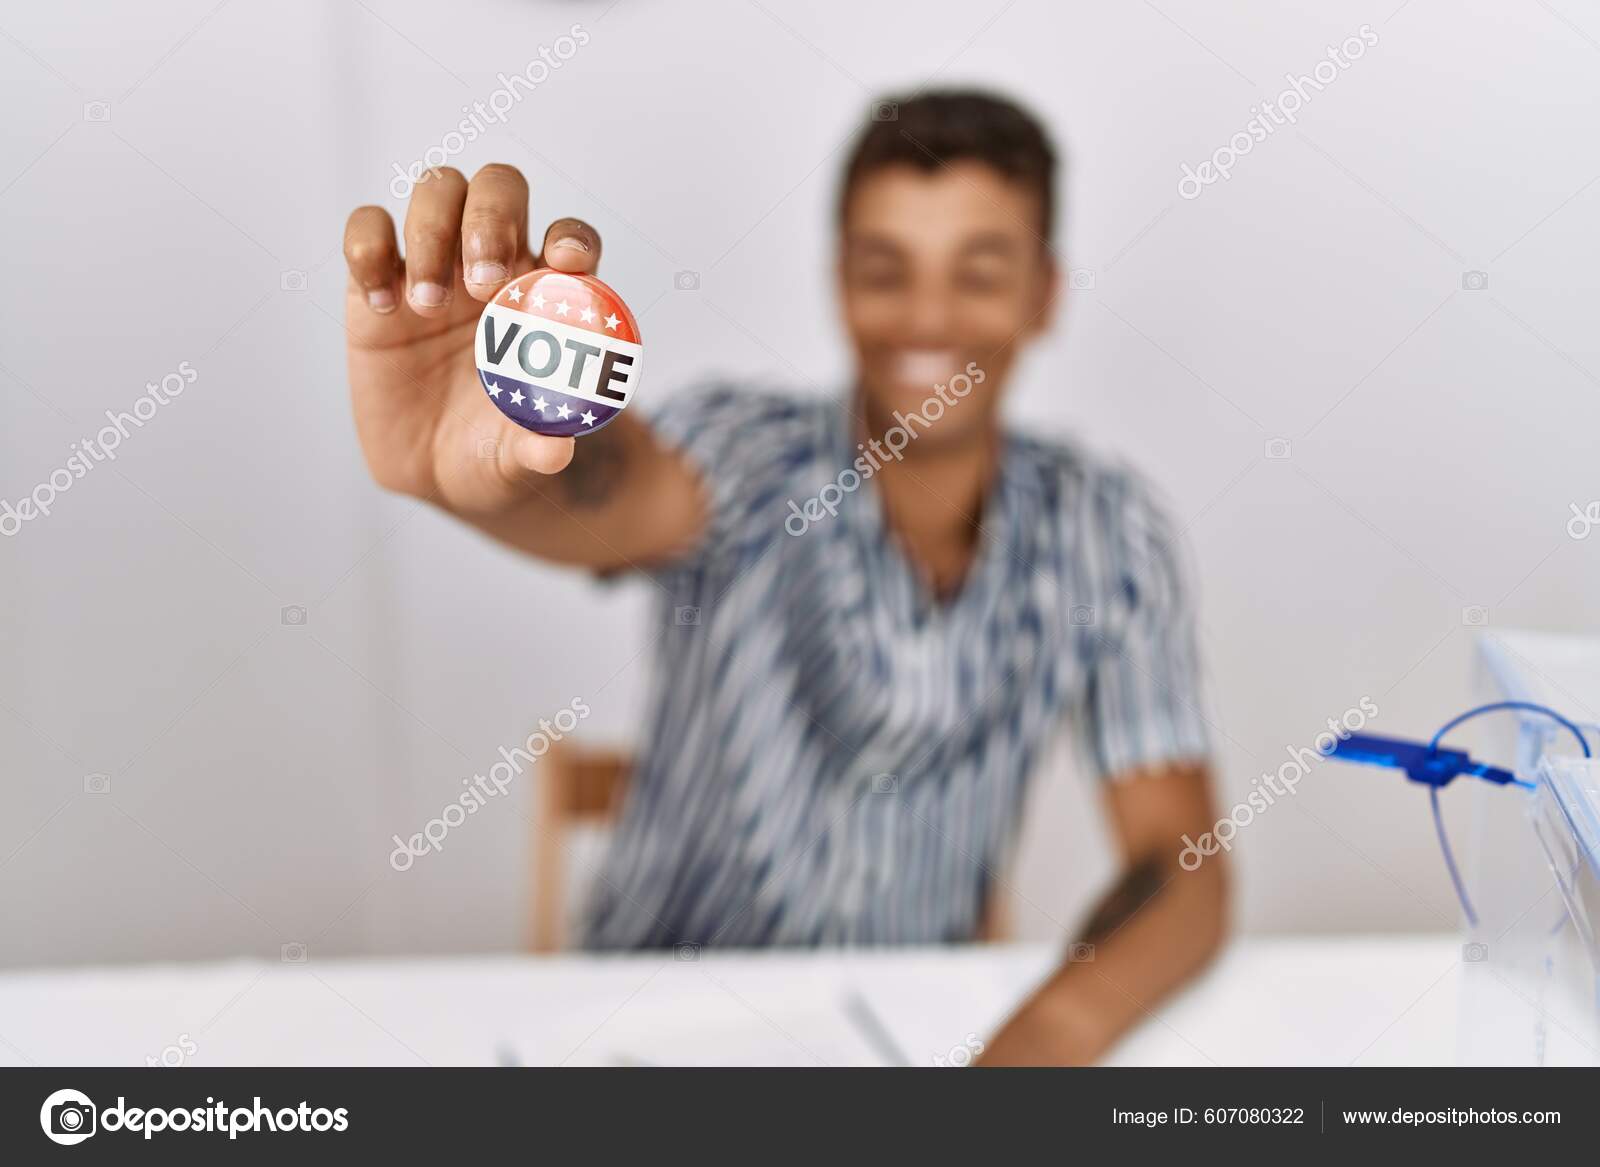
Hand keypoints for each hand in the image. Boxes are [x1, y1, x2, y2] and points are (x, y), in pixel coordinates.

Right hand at [341, 163, 602, 511]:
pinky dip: (370, 250)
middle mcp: (494, 264)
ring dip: (433, 232)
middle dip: (493, 219)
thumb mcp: (519, 460)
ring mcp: (436, 265)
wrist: (439, 470)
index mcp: (547, 295)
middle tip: (483, 283)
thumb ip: (538, 447)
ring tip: (427, 304)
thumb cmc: (496, 449)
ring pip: (437, 191)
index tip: (565, 263)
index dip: (571, 239)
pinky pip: (368, 230)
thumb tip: (554, 447)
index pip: (569, 239)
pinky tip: (384, 307)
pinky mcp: (376, 282)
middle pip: (499, 189)